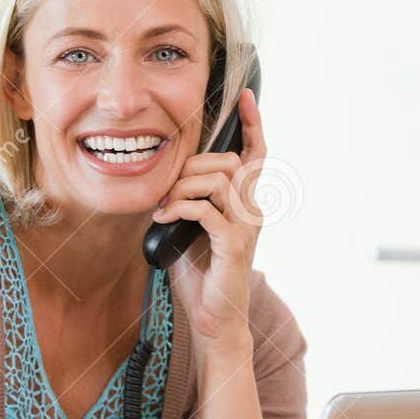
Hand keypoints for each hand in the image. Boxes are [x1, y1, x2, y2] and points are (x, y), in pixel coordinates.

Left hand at [152, 87, 266, 353]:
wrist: (214, 321)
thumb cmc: (200, 276)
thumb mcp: (190, 230)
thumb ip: (188, 202)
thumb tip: (168, 180)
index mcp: (244, 204)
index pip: (256, 155)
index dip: (252, 124)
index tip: (244, 97)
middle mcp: (252, 210)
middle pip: (228, 162)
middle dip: (191, 166)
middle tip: (166, 190)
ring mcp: (246, 226)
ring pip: (218, 180)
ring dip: (182, 188)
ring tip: (163, 209)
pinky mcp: (234, 244)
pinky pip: (206, 209)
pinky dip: (180, 210)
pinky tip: (163, 221)